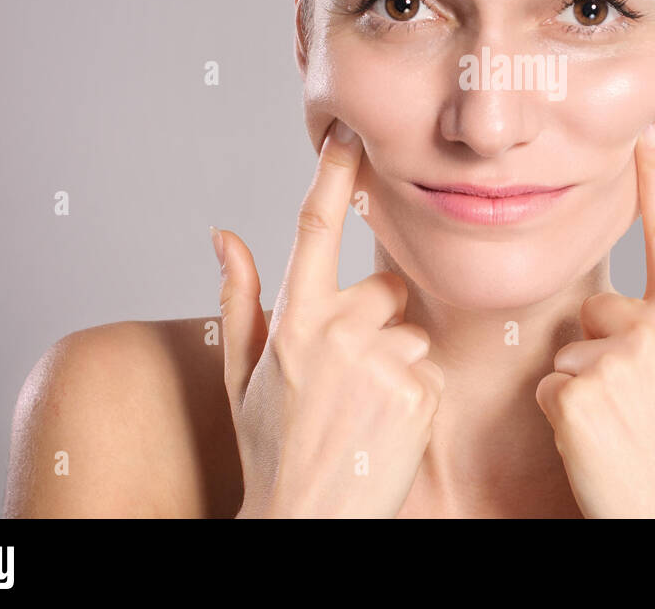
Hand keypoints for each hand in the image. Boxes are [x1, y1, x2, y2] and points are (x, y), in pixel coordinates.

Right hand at [214, 120, 443, 516]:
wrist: (305, 521)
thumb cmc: (271, 447)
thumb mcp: (243, 373)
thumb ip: (239, 296)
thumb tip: (224, 234)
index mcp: (294, 321)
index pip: (314, 229)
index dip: (333, 174)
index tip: (347, 132)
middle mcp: (339, 333)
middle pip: (385, 290)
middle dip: (374, 321)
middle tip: (347, 377)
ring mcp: (384, 362)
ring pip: (411, 332)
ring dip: (396, 361)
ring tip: (362, 410)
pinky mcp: (422, 392)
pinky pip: (430, 368)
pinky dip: (416, 393)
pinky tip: (385, 426)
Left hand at [535, 118, 654, 516]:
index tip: (648, 133)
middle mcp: (654, 332)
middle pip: (595, 308)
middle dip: (603, 348)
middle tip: (636, 405)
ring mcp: (613, 361)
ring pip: (569, 351)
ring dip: (584, 389)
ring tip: (622, 429)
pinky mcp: (576, 393)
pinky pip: (550, 386)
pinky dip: (563, 418)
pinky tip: (598, 443)